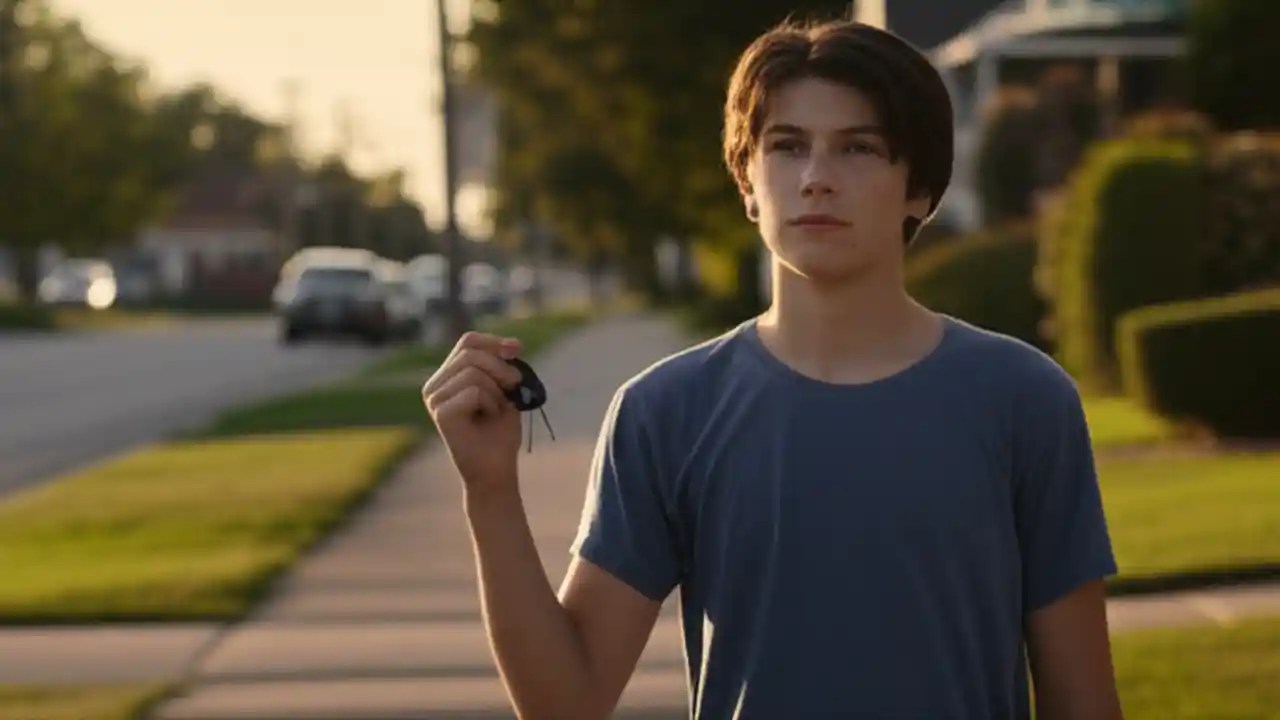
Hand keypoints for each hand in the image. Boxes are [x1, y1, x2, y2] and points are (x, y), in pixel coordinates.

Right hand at [422, 331, 525, 493]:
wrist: (496, 469)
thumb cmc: (500, 432)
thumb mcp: (505, 390)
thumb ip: (503, 365)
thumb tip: (513, 343)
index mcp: (447, 377)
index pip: (467, 341)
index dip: (494, 341)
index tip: (517, 349)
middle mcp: (434, 386)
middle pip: (471, 352)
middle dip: (501, 367)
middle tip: (514, 387)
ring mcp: (434, 399)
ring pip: (473, 371)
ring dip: (496, 391)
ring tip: (494, 410)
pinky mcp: (440, 412)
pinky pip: (474, 390)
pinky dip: (490, 403)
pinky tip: (486, 420)